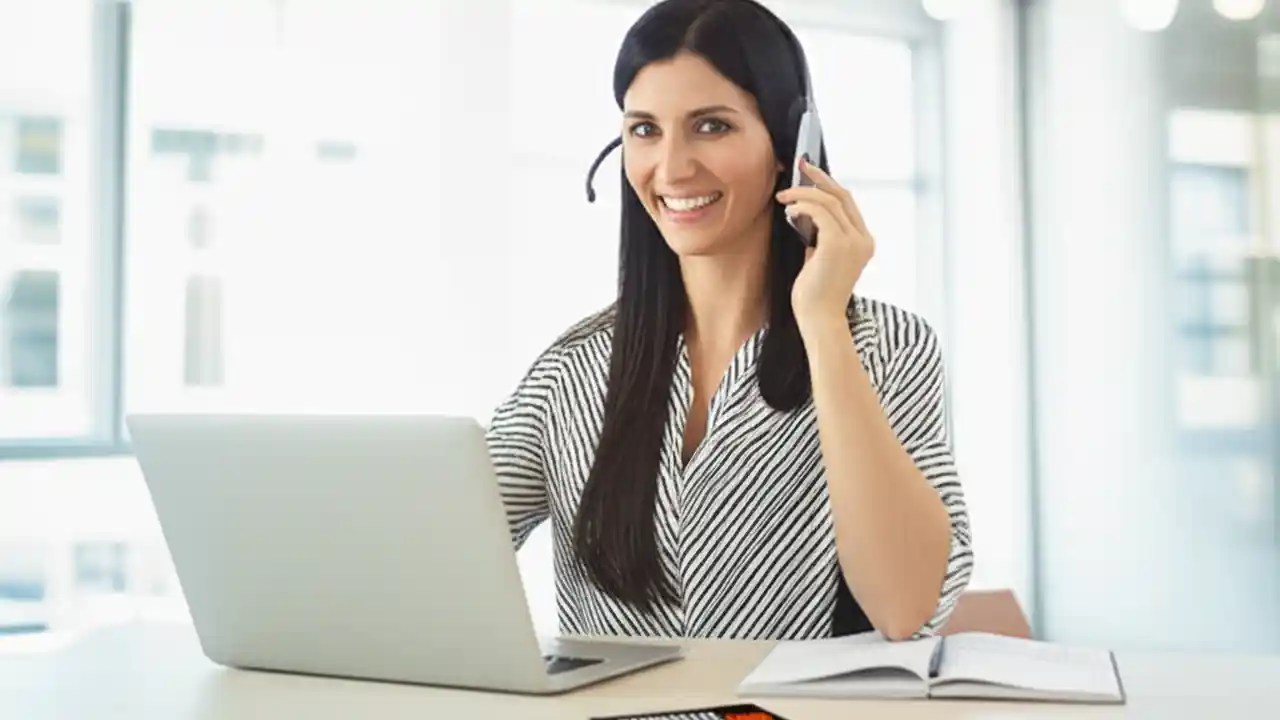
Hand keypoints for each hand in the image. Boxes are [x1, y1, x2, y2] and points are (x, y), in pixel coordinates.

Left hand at [775, 158, 874, 334]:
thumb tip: (806, 218)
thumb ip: (820, 239)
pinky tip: (790, 210)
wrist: (819, 319)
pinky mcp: (837, 245)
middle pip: (843, 195)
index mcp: (863, 243)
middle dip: (820, 178)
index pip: (848, 204)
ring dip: (804, 193)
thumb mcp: (821, 260)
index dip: (830, 185)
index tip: (810, 174)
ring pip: (830, 201)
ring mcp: (853, 242)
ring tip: (784, 197)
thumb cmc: (816, 295)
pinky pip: (820, 213)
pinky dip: (803, 206)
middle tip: (800, 167)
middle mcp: (863, 240)